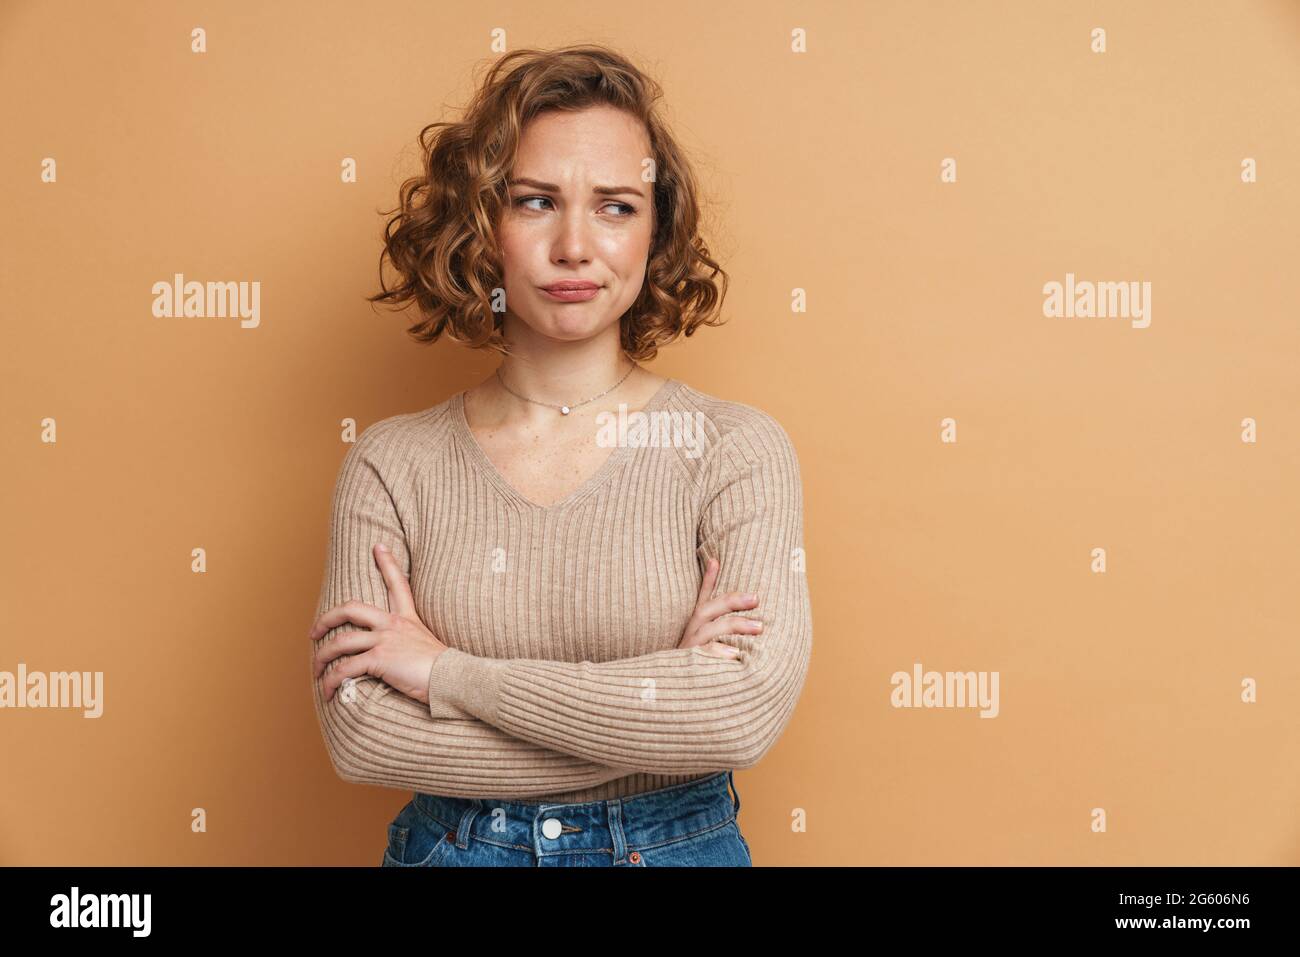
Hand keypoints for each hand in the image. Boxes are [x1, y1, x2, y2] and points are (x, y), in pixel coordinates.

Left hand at [309, 543, 447, 703]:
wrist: (453, 678)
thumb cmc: (444, 669)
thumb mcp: (428, 645)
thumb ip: (411, 643)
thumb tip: (399, 655)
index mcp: (407, 619)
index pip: (397, 584)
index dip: (387, 563)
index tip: (378, 546)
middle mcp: (393, 625)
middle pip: (351, 608)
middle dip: (327, 618)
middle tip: (314, 631)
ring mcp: (385, 640)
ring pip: (340, 642)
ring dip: (322, 658)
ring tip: (316, 670)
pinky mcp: (379, 659)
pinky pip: (345, 669)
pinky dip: (331, 682)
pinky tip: (326, 692)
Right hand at [678, 557, 761, 659]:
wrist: (675, 697)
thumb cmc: (697, 666)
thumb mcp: (707, 644)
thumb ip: (720, 628)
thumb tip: (734, 607)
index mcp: (696, 625)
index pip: (703, 598)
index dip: (709, 579)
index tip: (716, 560)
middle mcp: (691, 633)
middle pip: (709, 609)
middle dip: (732, 601)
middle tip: (757, 598)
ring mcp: (690, 649)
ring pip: (710, 630)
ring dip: (734, 625)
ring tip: (759, 627)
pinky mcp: (689, 665)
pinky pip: (703, 656)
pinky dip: (718, 653)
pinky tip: (735, 656)